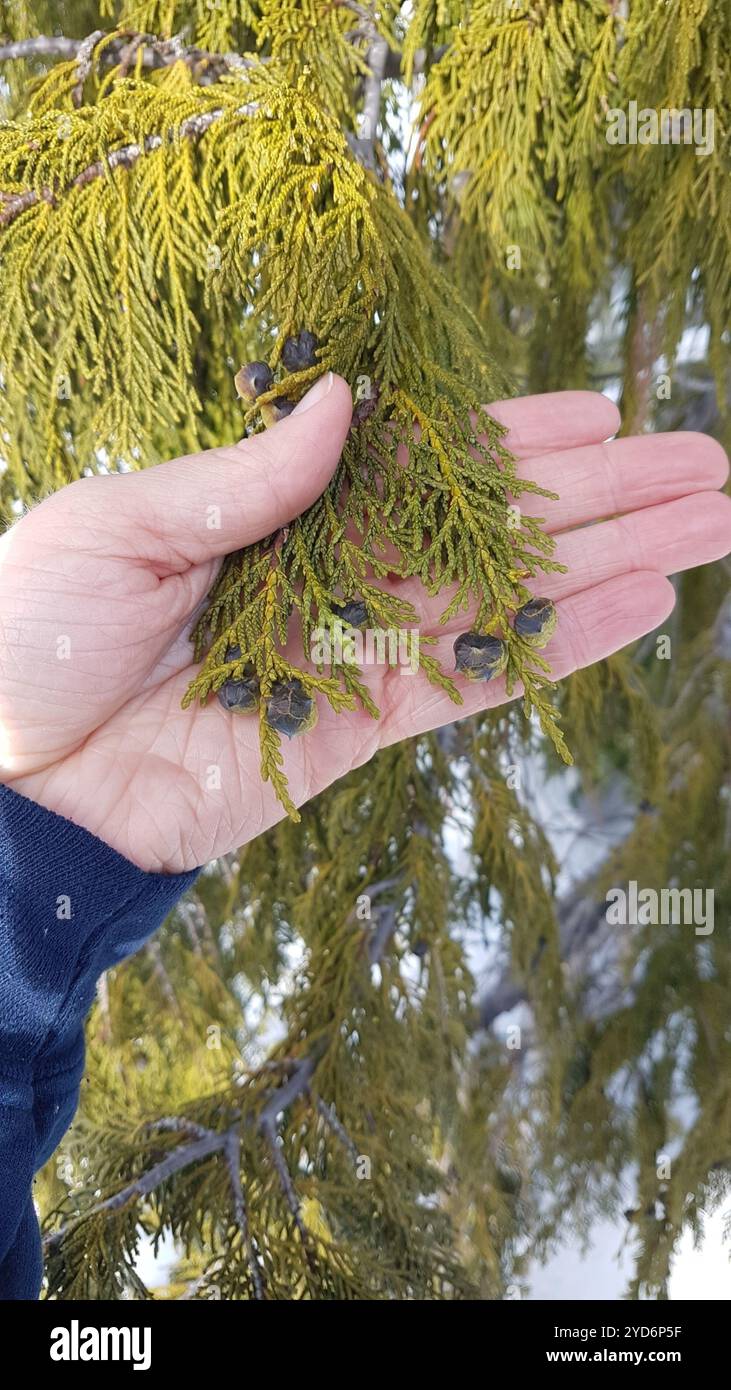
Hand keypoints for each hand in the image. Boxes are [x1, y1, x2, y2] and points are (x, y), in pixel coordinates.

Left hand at [0, 375, 727, 872]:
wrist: (11, 785)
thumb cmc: (31, 638)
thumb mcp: (119, 526)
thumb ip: (246, 477)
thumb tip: (349, 403)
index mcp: (275, 509)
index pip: (418, 464)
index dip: (512, 441)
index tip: (600, 413)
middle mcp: (332, 575)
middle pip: (488, 528)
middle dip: (601, 495)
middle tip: (708, 466)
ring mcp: (355, 653)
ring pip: (506, 597)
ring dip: (612, 559)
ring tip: (711, 524)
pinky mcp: (360, 729)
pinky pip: (475, 679)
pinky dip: (557, 645)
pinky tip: (641, 604)